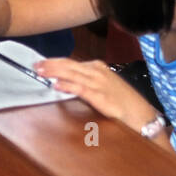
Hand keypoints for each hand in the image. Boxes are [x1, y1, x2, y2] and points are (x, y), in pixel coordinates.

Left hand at [33, 57, 153, 126]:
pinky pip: (80, 88)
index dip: (54, 62)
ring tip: (41, 72)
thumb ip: (85, 81)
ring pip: (72, 74)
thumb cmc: (121, 100)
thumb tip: (64, 80)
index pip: (71, 62)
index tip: (41, 63)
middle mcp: (97, 71)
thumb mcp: (102, 85)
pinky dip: (68, 86)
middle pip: (69, 65)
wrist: (139, 112)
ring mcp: (98, 83)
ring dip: (55, 72)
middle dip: (51, 65)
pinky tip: (57, 85)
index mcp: (97, 67)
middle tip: (35, 66)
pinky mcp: (100, 96)